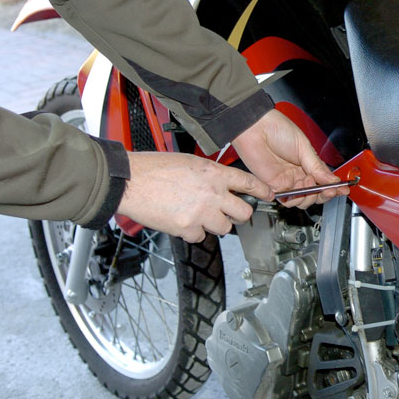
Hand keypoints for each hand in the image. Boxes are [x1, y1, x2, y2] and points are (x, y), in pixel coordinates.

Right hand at [116, 152, 270, 242]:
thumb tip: (222, 185)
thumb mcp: (190, 162)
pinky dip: (194, 232)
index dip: (262, 190)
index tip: (269, 195)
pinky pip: (200, 236)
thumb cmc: (154, 168)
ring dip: (215, 224)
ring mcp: (201, 213)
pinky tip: (183, 221)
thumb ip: (210, 175)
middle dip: (239, 214)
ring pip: (224, 228)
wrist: (130, 181)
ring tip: (200, 215)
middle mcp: (212, 193)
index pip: (248, 182)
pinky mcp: (187, 228)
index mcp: (213, 173)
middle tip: (230, 212)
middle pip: (243, 213)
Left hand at [232, 109, 348, 207]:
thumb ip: (316, 166)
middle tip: (329, 190)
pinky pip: (286, 200)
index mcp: (307, 162)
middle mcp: (298, 173)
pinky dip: (295, 199)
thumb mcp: (303, 146)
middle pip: (315, 193)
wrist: (255, 127)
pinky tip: (299, 189)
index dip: (334, 186)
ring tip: (310, 184)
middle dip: (324, 194)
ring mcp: (286, 180)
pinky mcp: (273, 186)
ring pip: (302, 199)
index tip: (343, 189)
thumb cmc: (276, 128)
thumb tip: (332, 179)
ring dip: (309, 196)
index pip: (324, 180)